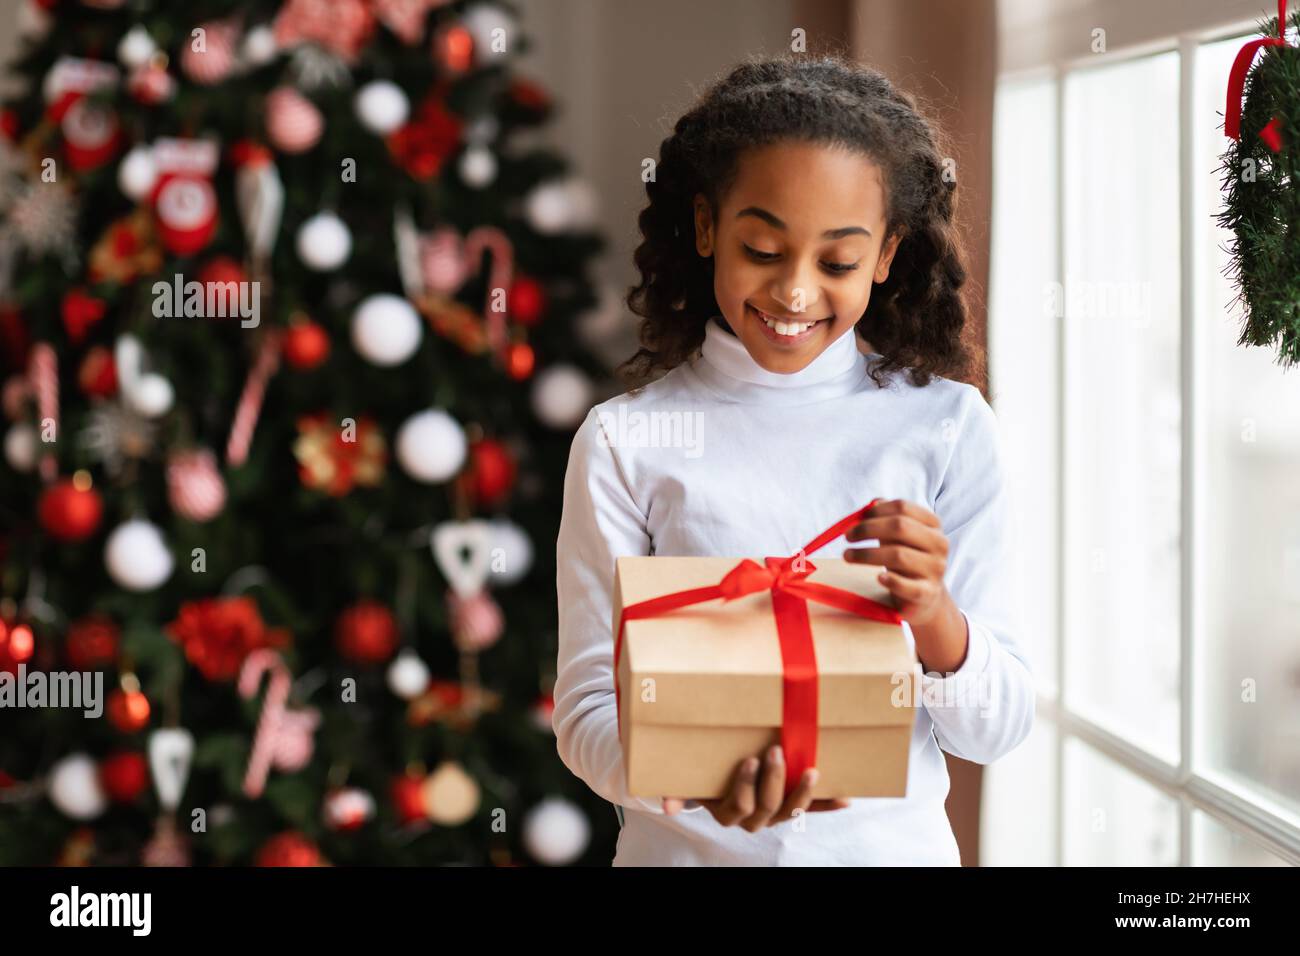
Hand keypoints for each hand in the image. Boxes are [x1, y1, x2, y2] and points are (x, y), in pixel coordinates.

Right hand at [662, 745, 850, 829]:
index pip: (738, 805)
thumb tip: (666, 805)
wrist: (719, 774)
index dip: (745, 786)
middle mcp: (753, 818)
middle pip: (766, 808)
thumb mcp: (689, 778)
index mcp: (727, 811)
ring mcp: (775, 813)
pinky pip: (813, 809)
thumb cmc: (703, 772)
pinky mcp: (793, 805)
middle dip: (773, 780)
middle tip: (776, 751)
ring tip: (812, 771)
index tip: (749, 759)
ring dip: (802, 793)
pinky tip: (845, 798)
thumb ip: (677, 789)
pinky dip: (829, 804)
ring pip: (790, 812)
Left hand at [843, 498, 953, 627]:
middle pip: (900, 527)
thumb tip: (871, 505)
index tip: (854, 521)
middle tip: (847, 537)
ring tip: (848, 556)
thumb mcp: (899, 536)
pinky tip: (878, 577)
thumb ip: (886, 517)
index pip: (902, 508)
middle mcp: (938, 543)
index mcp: (932, 524)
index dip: (875, 512)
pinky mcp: (928, 592)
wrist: (925, 595)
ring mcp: (936, 568)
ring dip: (867, 555)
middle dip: (868, 530)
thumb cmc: (907, 558)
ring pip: (899, 555)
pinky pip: (908, 586)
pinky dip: (892, 581)